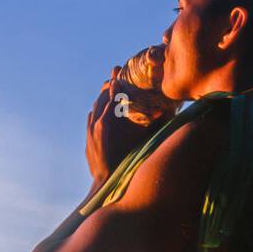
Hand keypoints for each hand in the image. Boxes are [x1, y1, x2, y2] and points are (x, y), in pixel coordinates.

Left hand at [85, 65, 154, 187]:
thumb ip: (153, 124)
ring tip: (108, 87)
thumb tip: (164, 110)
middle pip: (101, 98)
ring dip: (102, 97)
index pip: (111, 95)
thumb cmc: (126, 161)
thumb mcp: (141, 141)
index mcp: (107, 122)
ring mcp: (89, 131)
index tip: (118, 70)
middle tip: (114, 73)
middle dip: (108, 85)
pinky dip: (97, 110)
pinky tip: (100, 109)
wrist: (104, 182)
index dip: (115, 81)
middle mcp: (95, 123)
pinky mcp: (88, 138)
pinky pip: (91, 118)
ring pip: (95, 108)